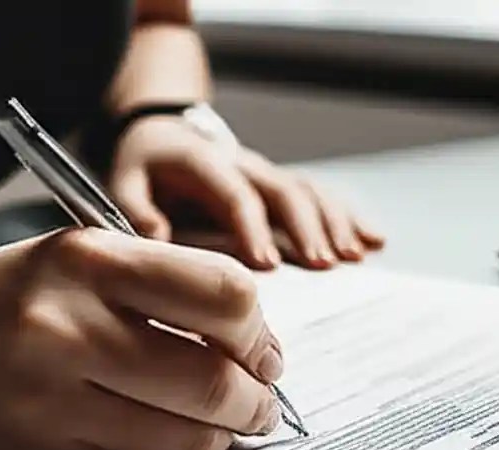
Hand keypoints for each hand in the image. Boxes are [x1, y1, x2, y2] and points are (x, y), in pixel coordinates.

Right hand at [0, 229, 283, 449]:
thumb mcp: (74, 258)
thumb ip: (160, 288)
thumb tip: (252, 342)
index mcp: (91, 259)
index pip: (224, 295)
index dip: (259, 332)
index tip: (263, 350)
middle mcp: (73, 324)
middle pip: (216, 379)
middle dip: (258, 400)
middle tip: (263, 402)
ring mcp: (56, 394)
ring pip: (188, 434)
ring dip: (226, 436)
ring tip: (229, 424)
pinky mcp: (46, 449)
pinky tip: (172, 437)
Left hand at [107, 115, 385, 270]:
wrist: (165, 136)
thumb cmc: (146, 166)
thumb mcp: (125, 181)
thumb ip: (138, 211)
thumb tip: (157, 243)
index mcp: (205, 163)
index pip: (235, 194)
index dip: (253, 227)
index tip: (267, 263)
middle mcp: (245, 164)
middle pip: (284, 190)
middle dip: (306, 228)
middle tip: (321, 265)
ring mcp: (268, 173)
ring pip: (310, 191)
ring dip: (335, 223)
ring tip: (352, 257)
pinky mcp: (283, 184)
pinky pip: (322, 196)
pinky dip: (350, 218)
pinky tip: (373, 242)